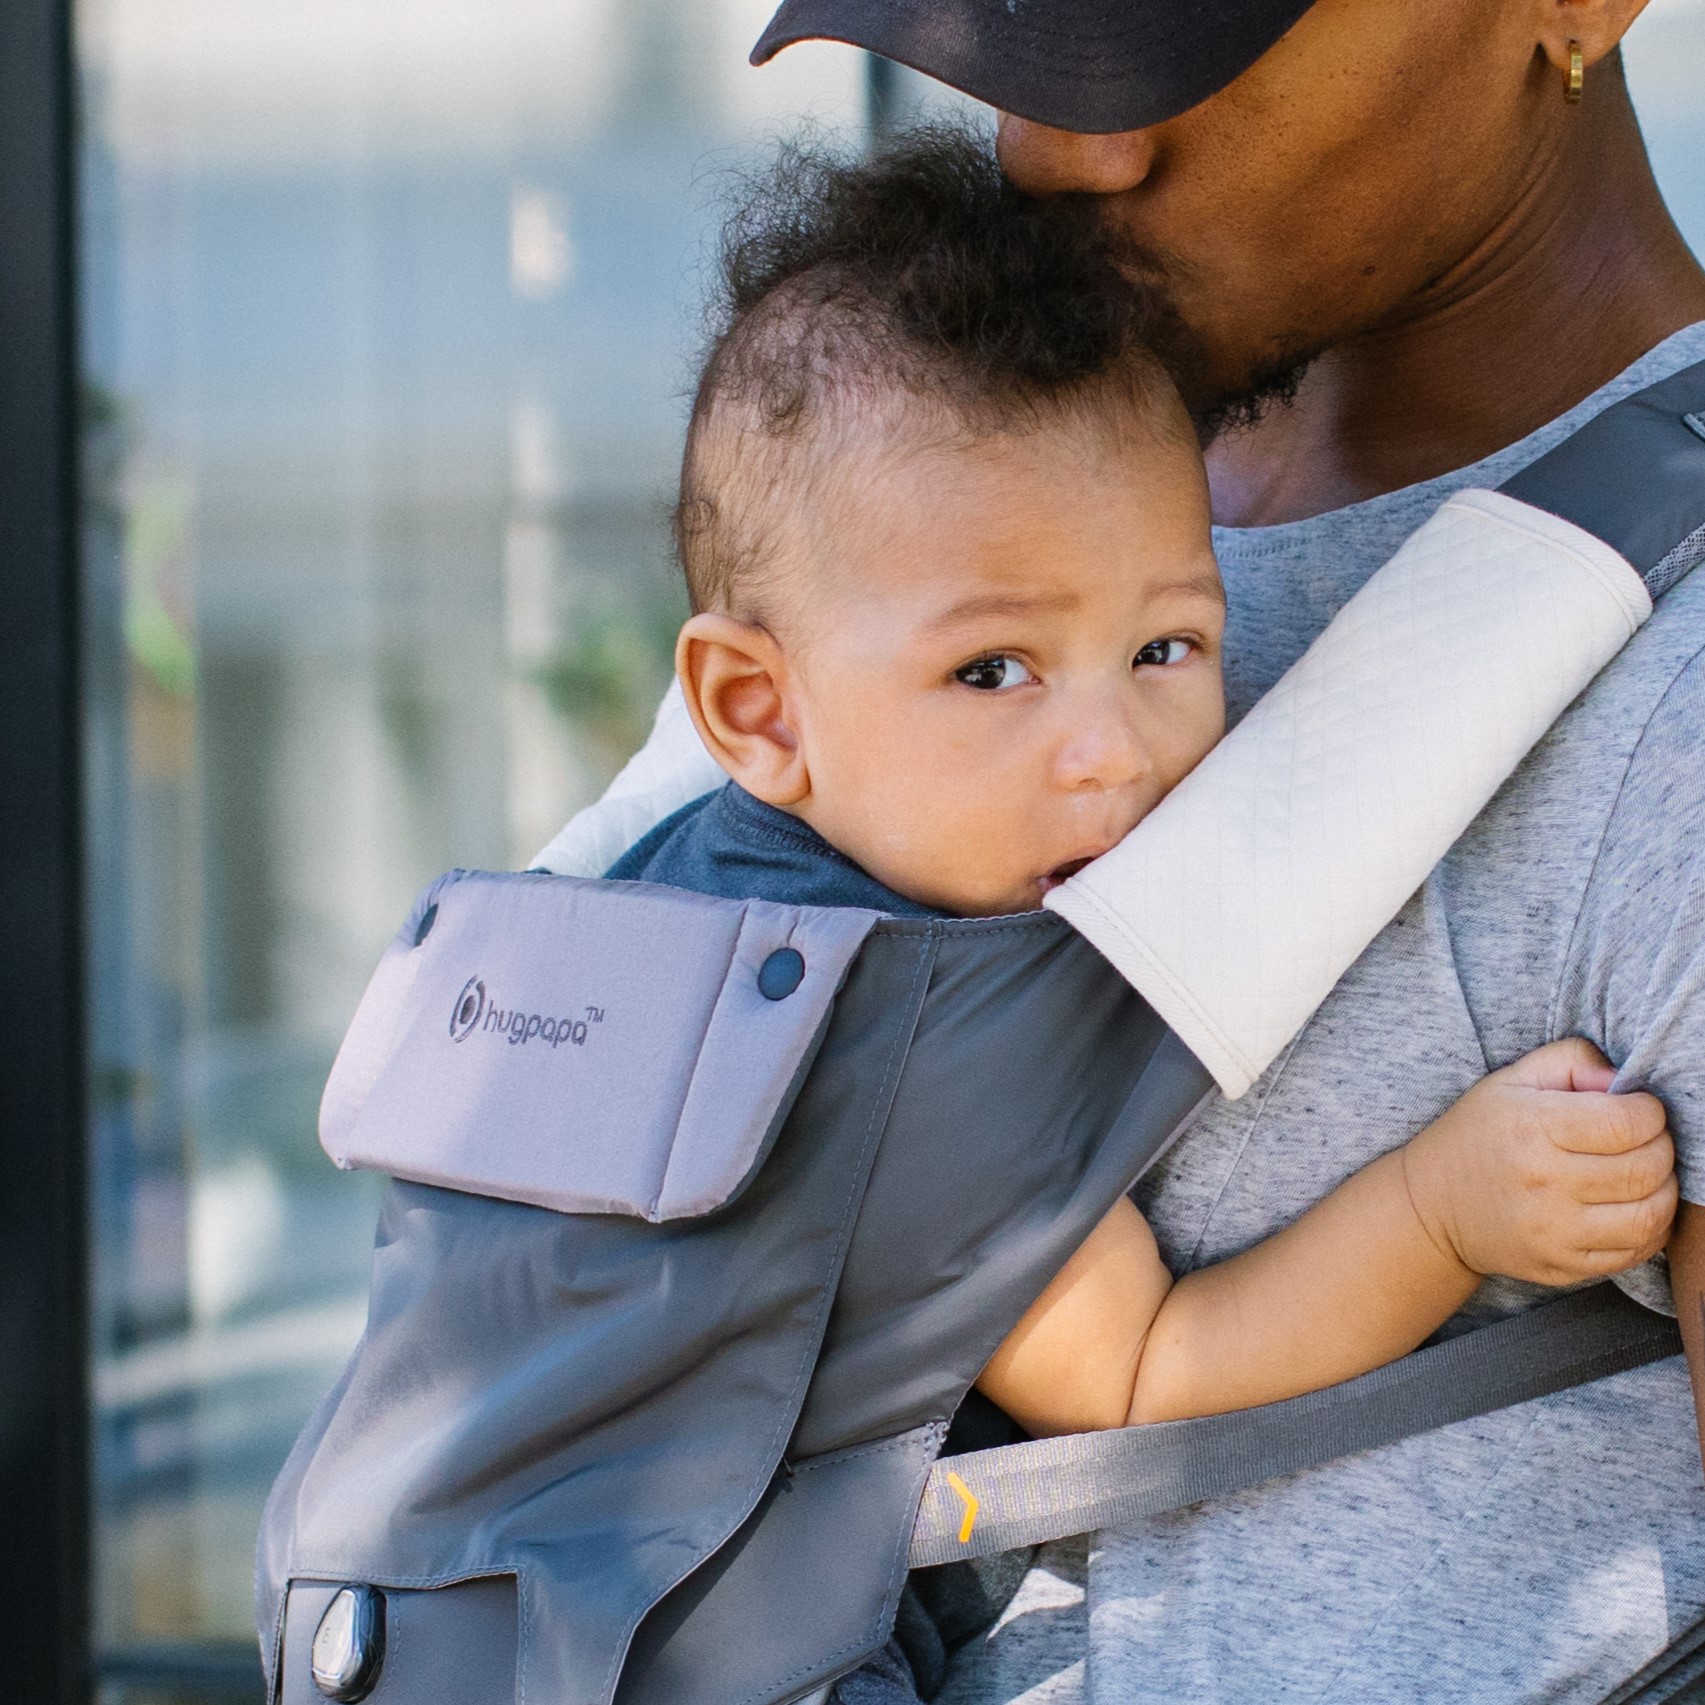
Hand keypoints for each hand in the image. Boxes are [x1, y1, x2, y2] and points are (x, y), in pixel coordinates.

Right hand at [1400, 1038, 1676, 1285]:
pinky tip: (1634, 1205)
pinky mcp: (1560, 1266)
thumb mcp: (1512, 1079)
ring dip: (1664, 1191)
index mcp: (1531, 1127)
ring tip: (1647, 1173)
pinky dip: (1650, 1228)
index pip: (1627, 1123)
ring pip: (1649, 1216)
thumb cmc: (1479, 1134)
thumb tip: (1625, 1083)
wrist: (1431, 1206)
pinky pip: (1634, 1252)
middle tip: (1648, 1139)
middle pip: (1646, 1169)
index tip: (1639, 1108)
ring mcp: (1552, 1232)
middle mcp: (1543, 1183)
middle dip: (1663, 1148)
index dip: (1650, 1111)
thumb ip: (1573, 1060)